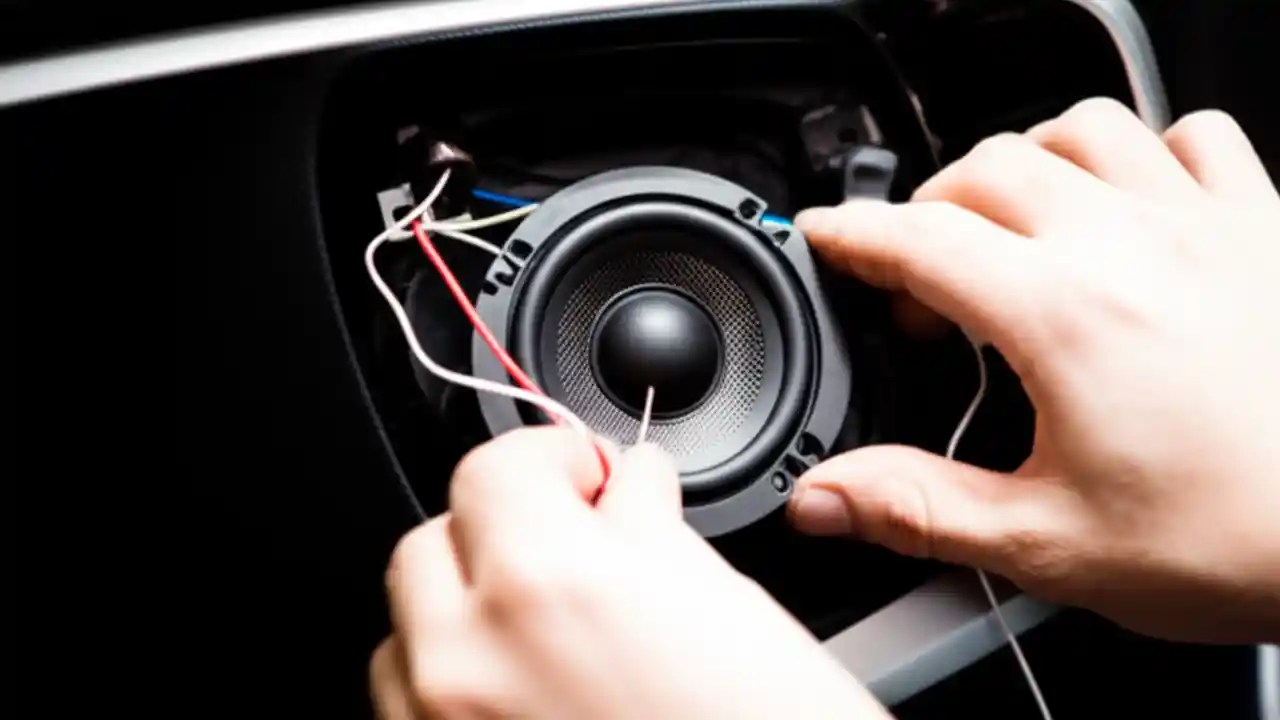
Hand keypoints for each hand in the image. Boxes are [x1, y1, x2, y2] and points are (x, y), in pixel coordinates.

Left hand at [370, 428, 884, 719]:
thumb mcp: (732, 617)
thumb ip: (651, 529)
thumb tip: (628, 487)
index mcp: (547, 587)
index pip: (491, 469)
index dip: (550, 463)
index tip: (584, 479)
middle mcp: (467, 663)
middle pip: (434, 545)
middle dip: (502, 535)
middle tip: (578, 557)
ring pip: (409, 636)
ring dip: (470, 618)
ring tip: (558, 645)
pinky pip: (409, 716)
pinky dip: (457, 695)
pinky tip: (538, 706)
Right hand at [789, 98, 1279, 641]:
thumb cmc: (1239, 540)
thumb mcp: (1049, 544)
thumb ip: (919, 510)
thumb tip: (825, 498)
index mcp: (1063, 317)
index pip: (919, 240)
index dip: (850, 234)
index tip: (823, 237)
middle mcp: (1132, 248)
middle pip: (986, 168)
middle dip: (927, 211)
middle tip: (921, 280)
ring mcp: (1204, 225)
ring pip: (1081, 131)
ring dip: (1023, 166)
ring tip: (1008, 224)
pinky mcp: (1263, 227)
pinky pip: (1193, 139)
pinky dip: (1140, 154)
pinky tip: (1126, 206)